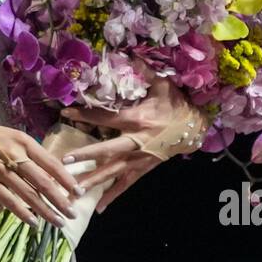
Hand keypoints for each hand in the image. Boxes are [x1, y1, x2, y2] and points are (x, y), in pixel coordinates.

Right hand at [0, 121, 86, 229]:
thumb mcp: (12, 138)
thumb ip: (29, 154)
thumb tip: (50, 174)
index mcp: (23, 142)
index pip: (51, 163)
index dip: (66, 179)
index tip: (79, 192)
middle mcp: (14, 156)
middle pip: (43, 182)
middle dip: (60, 200)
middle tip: (73, 214)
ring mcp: (0, 170)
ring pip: (28, 195)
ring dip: (46, 211)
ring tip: (58, 222)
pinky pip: (8, 201)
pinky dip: (22, 213)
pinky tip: (34, 222)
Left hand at [60, 72, 206, 213]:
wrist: (196, 128)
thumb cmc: (177, 105)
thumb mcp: (163, 85)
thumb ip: (144, 71)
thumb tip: (128, 53)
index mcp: (137, 120)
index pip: (105, 118)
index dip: (85, 115)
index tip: (64, 113)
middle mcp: (136, 142)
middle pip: (107, 150)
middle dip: (86, 156)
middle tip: (65, 161)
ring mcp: (140, 158)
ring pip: (113, 171)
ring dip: (94, 180)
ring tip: (74, 190)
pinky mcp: (144, 169)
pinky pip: (126, 184)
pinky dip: (112, 195)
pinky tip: (98, 208)